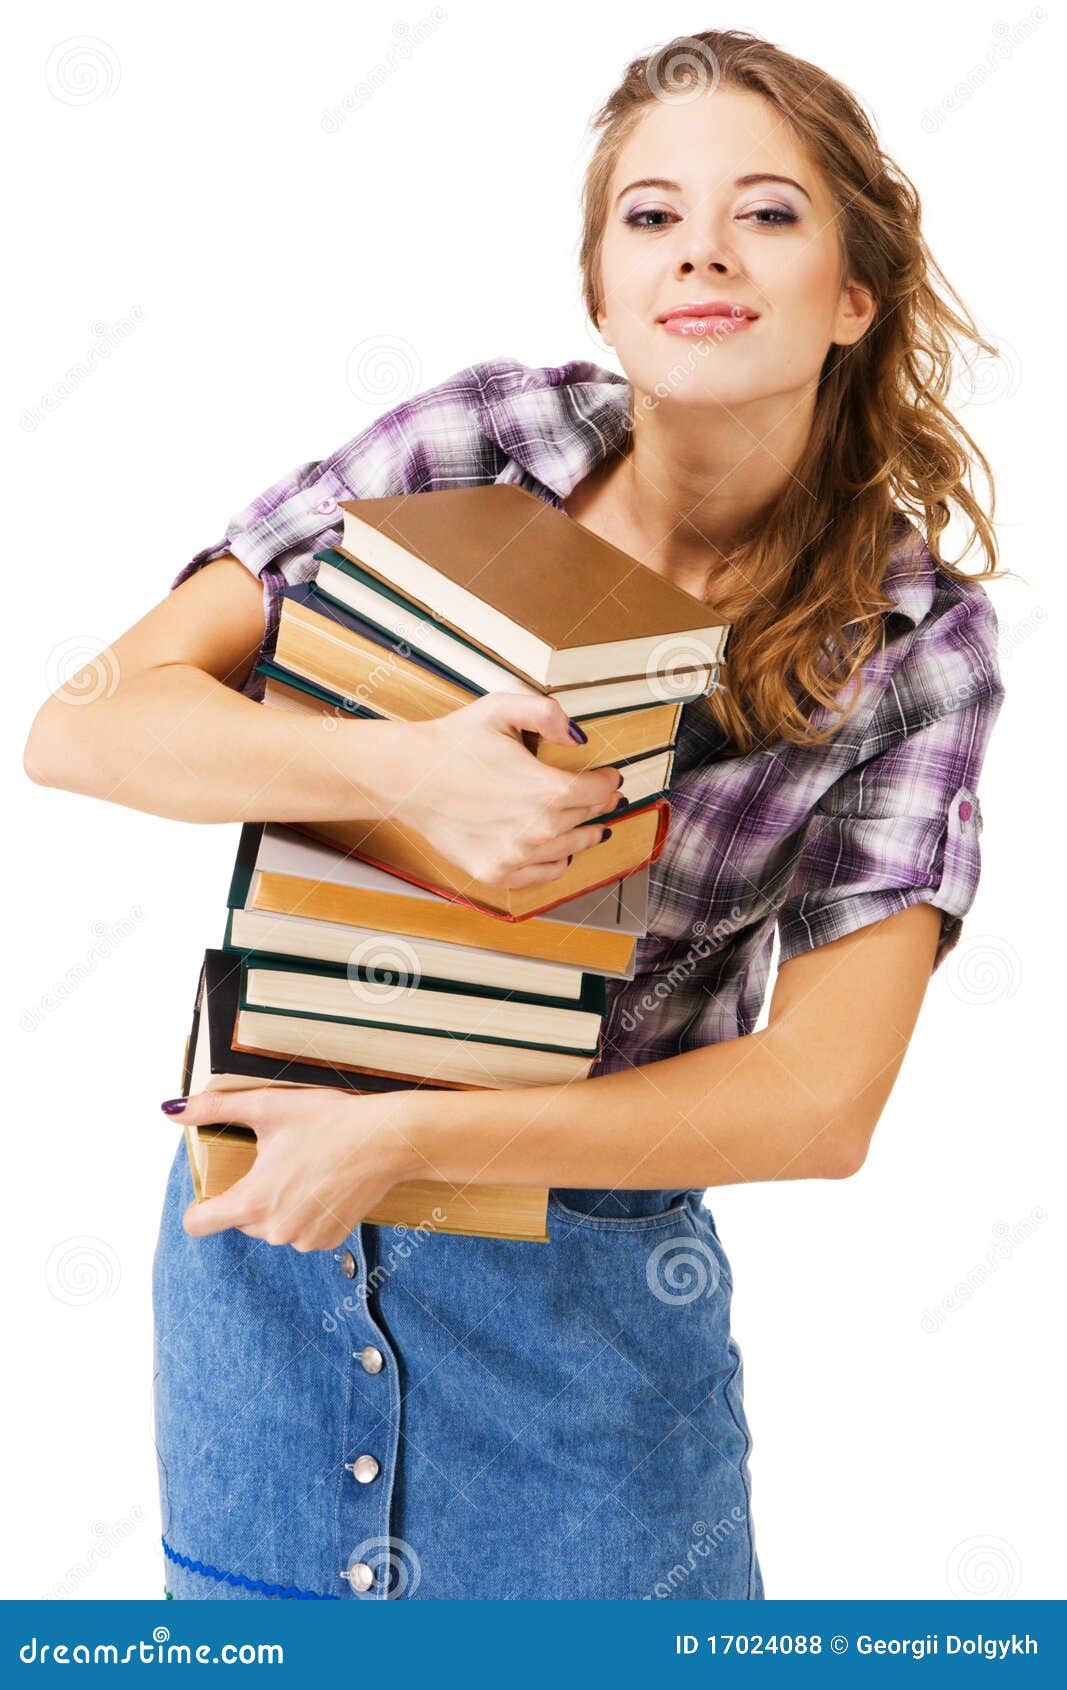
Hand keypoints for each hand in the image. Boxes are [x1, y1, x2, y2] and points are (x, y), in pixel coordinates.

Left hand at [171, 1086, 418, 1251]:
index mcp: (252, 1202)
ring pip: (272, 1225)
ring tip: (305, 1169)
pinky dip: (306, 1211)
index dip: (199, 1206)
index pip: (198, 1224)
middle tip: (278, 1160)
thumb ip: (214, 1110)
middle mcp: (274, 1230)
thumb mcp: (268, 1106)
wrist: (388, 1139)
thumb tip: (171, 1110)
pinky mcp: (329, 1240)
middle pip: (240, 1219)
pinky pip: (301, 1231)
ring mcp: (303, 1239)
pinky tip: (324, 1184)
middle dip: (251, 1194)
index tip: (213, 1189)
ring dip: (279, 1203)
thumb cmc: (328, 1120)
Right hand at [393, 693, 622, 889]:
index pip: (601, 791)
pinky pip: (545, 873)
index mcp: (547, 790)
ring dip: (584, 833)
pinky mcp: (497, 872)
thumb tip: (579, 738)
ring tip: (589, 825)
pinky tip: (556, 847)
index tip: (610, 777)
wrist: (408, 777)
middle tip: (603, 797)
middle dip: (598, 805)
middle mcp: (538, 829)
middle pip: (589, 818)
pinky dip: (556, 860)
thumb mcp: (501, 708)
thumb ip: (549, 714)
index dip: (610, 781)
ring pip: (573, 847)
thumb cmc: (453, 742)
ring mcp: (517, 856)